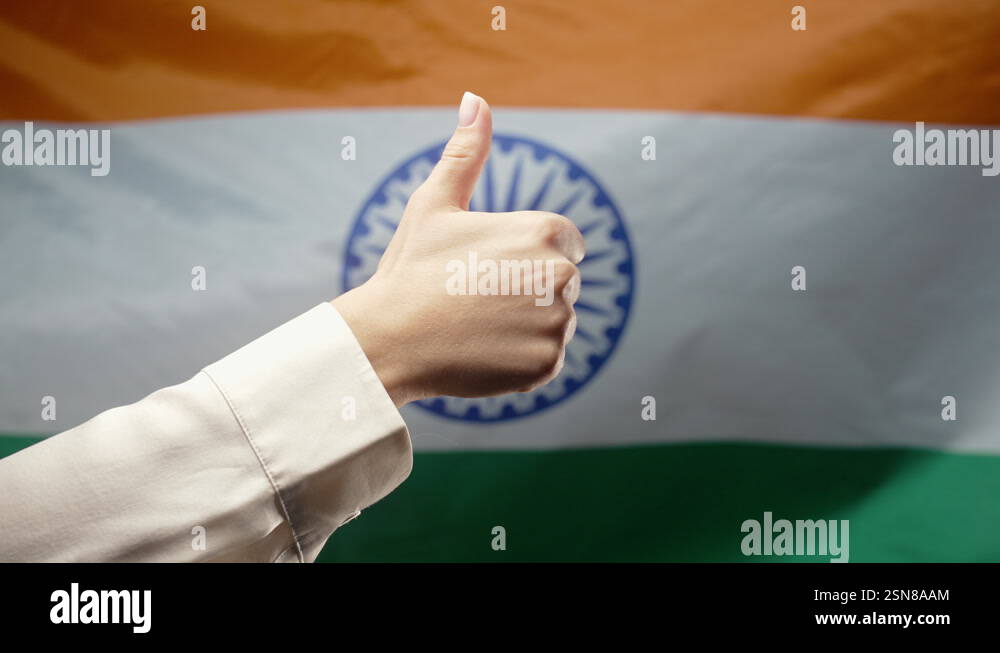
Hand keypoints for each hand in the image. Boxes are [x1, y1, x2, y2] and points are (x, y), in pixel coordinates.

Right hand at [333, 92, 583, 406]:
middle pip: (562, 283)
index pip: (565, 243)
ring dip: (526, 327)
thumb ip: (466, 153)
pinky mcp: (547, 364)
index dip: (524, 255)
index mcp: (544, 230)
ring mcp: (557, 324)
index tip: (487, 267)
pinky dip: (521, 360)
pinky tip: (483, 352)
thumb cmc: (410, 268)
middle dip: (528, 290)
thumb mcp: (435, 203)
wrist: (389, 339)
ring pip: (555, 322)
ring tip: (476, 326)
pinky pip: (547, 360)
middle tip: (476, 299)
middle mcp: (561, 275)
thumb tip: (475, 98)